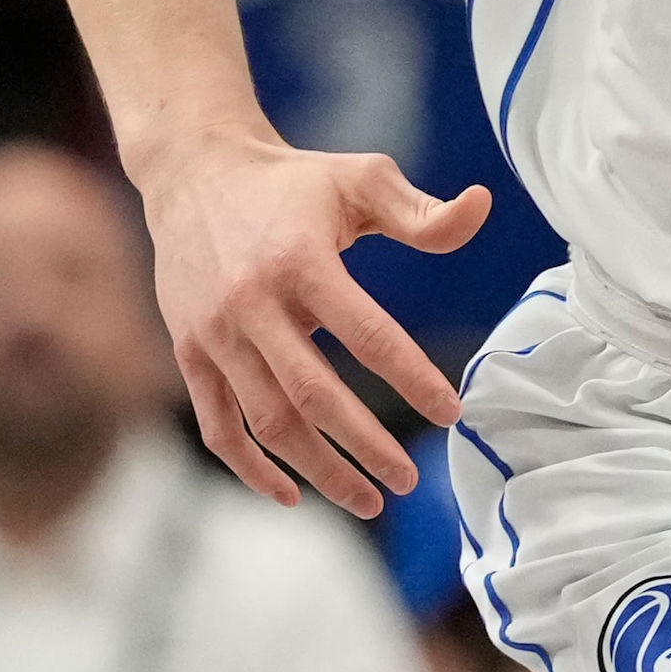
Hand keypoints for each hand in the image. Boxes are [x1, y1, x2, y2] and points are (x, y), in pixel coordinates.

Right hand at [141, 132, 478, 513]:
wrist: (194, 173)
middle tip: (409, 479)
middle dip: (365, 446)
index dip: (412, 379)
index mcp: (300, 261)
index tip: (451, 413)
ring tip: (368, 498)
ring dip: (318, 469)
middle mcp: (250, 303)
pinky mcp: (189, 353)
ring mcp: (214, 334)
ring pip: (267, 421)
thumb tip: (481, 207)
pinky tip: (292, 494)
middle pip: (313, 394)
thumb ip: (421, 211)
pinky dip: (251, 468)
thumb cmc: (292, 183)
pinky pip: (218, 426)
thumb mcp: (360, 179)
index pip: (367, 334)